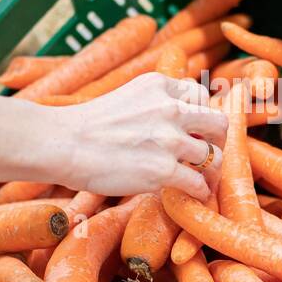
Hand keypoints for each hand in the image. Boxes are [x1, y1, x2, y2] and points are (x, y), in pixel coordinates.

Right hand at [44, 72, 227, 198]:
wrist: (62, 143)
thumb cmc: (86, 125)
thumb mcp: (126, 96)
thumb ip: (153, 103)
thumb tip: (173, 120)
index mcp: (159, 85)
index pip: (199, 93)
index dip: (200, 113)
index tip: (194, 128)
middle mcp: (170, 108)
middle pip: (218, 123)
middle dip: (217, 140)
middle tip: (208, 153)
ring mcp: (169, 140)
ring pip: (214, 156)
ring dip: (211, 171)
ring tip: (202, 179)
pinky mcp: (163, 170)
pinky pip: (199, 184)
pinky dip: (200, 192)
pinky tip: (193, 196)